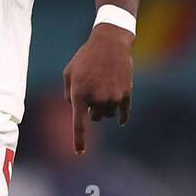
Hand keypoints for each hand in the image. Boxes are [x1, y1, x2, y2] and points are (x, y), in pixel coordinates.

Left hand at [63, 24, 133, 154]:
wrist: (110, 42)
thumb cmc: (85, 57)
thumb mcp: (69, 73)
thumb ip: (69, 94)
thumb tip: (76, 110)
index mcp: (79, 95)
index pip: (79, 125)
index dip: (79, 141)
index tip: (80, 153)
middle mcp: (97, 99)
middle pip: (95, 118)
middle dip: (92, 111)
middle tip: (92, 96)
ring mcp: (113, 97)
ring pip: (108, 114)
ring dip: (104, 107)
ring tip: (104, 88)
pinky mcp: (126, 93)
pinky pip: (123, 112)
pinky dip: (121, 116)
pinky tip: (121, 122)